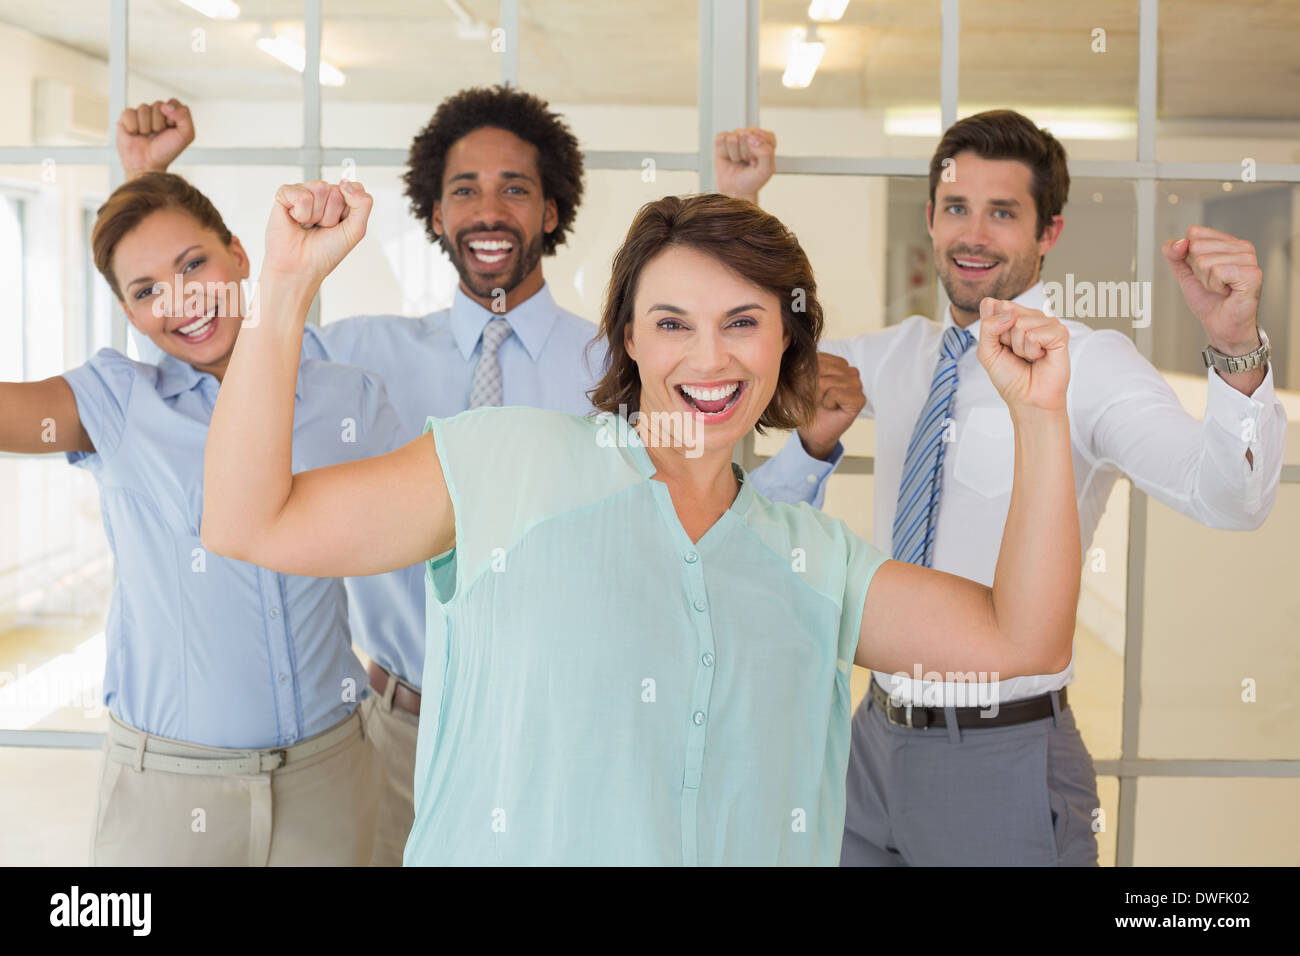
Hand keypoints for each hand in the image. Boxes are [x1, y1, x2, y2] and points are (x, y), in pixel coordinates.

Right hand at [117, 99, 193, 176]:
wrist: (147, 164)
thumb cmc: (166, 151)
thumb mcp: (186, 136)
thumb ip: (185, 116)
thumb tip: (166, 105)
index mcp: (172, 115)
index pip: (173, 102)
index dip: (173, 116)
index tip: (172, 130)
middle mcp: (156, 112)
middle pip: (159, 104)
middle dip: (160, 123)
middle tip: (158, 135)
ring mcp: (141, 114)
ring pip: (144, 108)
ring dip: (147, 127)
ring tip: (146, 136)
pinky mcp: (126, 117)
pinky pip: (129, 113)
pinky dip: (133, 127)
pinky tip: (135, 134)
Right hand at [263, 180, 372, 285]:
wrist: (301, 267)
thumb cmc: (325, 252)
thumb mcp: (356, 230)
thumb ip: (363, 204)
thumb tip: (347, 183)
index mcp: (340, 201)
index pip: (354, 188)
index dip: (349, 210)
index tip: (340, 225)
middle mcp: (323, 194)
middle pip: (337, 190)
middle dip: (331, 214)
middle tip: (321, 228)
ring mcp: (304, 192)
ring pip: (320, 189)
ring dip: (316, 215)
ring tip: (308, 225)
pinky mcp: (285, 194)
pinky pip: (301, 195)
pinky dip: (301, 213)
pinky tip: (296, 221)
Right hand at [714, 127, 775, 202]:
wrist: (735, 190)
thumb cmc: (752, 180)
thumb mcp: (766, 170)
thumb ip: (766, 153)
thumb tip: (752, 138)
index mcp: (766, 139)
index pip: (762, 136)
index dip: (759, 152)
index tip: (757, 162)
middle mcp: (751, 135)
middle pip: (746, 135)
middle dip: (745, 153)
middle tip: (746, 162)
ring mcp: (737, 136)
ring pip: (733, 138)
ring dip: (735, 154)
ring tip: (738, 161)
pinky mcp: (723, 139)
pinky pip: (721, 139)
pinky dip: (723, 152)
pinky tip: (728, 158)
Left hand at [797, 353, 865, 459]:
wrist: (810, 431)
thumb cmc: (803, 406)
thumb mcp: (793, 383)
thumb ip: (794, 368)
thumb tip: (795, 359)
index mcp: (834, 361)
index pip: (815, 358)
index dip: (803, 375)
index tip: (804, 388)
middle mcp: (848, 369)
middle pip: (821, 368)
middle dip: (810, 386)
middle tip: (814, 399)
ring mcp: (856, 383)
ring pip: (826, 381)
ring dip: (818, 396)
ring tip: (822, 403)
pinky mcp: (860, 398)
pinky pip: (835, 393)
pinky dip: (827, 402)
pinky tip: (830, 408)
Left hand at [976, 299, 1069, 412]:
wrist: (1027, 398)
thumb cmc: (1009, 376)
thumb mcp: (987, 351)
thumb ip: (988, 327)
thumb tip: (1008, 313)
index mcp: (1011, 317)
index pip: (992, 305)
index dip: (990, 328)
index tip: (1000, 345)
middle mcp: (1029, 316)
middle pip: (1006, 311)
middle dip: (1005, 338)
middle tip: (1015, 353)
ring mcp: (1046, 323)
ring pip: (1020, 323)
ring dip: (1019, 347)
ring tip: (1028, 357)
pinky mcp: (1060, 333)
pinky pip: (1035, 334)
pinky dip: (1032, 350)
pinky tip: (1040, 357)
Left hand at [1162, 225, 1261, 352]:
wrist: (1221, 325)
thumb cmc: (1208, 300)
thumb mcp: (1184, 272)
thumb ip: (1173, 253)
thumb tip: (1180, 242)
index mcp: (1227, 242)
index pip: (1194, 233)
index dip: (1189, 256)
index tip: (1203, 272)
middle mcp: (1241, 246)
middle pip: (1197, 247)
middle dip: (1197, 271)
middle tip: (1213, 283)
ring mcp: (1249, 259)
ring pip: (1205, 261)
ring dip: (1207, 281)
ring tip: (1221, 288)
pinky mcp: (1251, 273)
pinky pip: (1216, 272)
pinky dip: (1215, 286)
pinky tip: (1227, 291)